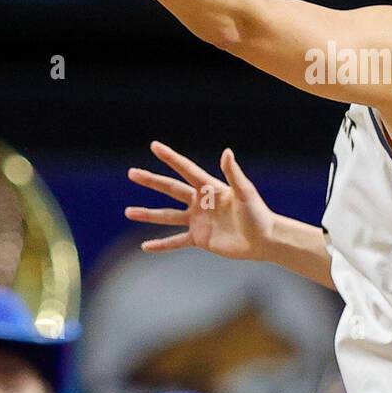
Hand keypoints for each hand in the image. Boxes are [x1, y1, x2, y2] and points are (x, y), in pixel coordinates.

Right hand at [125, 141, 275, 260]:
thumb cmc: (258, 213)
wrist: (264, 239)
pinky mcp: (199, 238)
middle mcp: (201, 202)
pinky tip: (145, 247)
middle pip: (170, 189)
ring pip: (167, 215)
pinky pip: (176, 241)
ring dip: (148, 214)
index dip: (170, 157)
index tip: (154, 146)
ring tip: (128, 211)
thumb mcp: (245, 192)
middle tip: (132, 172)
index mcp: (210, 187)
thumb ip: (233, 173)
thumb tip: (226, 151)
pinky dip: (161, 244)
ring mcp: (198, 220)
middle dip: (151, 181)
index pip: (186, 169)